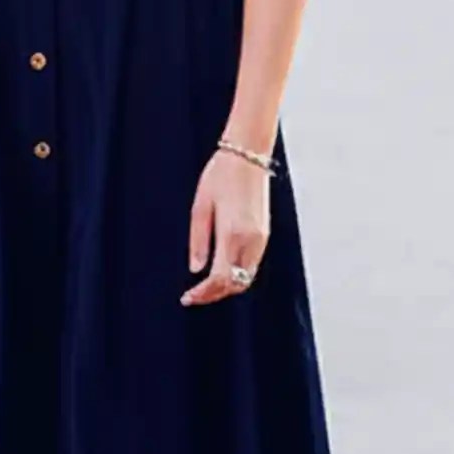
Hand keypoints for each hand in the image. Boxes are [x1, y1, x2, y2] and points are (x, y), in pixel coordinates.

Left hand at [182, 149, 271, 306]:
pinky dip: (237, 274)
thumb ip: (198, 241)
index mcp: (232, 233)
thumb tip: (196, 269)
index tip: (188, 297)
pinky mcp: (265, 233)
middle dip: (215, 295)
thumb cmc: (220, 176)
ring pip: (246, 277)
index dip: (204, 294)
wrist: (247, 156)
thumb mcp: (200, 207)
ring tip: (205, 286)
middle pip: (236, 283)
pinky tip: (221, 270)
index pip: (220, 279)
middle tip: (194, 296)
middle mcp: (251, 240)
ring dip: (227, 286)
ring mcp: (261, 238)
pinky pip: (252, 264)